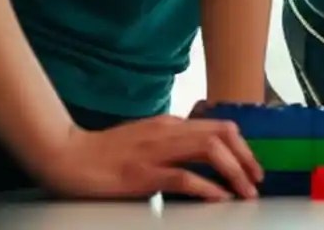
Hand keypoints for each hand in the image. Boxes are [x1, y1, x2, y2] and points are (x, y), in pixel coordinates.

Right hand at [30, 115, 262, 200]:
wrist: (67, 156)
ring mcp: (155, 152)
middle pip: (222, 135)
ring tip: (245, 192)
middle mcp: (168, 132)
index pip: (218, 127)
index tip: (252, 167)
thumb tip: (200, 158)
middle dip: (246, 158)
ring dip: (234, 172)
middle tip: (256, 181)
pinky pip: (183, 177)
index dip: (242, 146)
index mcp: (170, 124)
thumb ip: (172, 143)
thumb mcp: (147, 139)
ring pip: (209, 150)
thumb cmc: (105, 152)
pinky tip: (219, 198)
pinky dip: (207, 188)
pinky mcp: (142, 174)